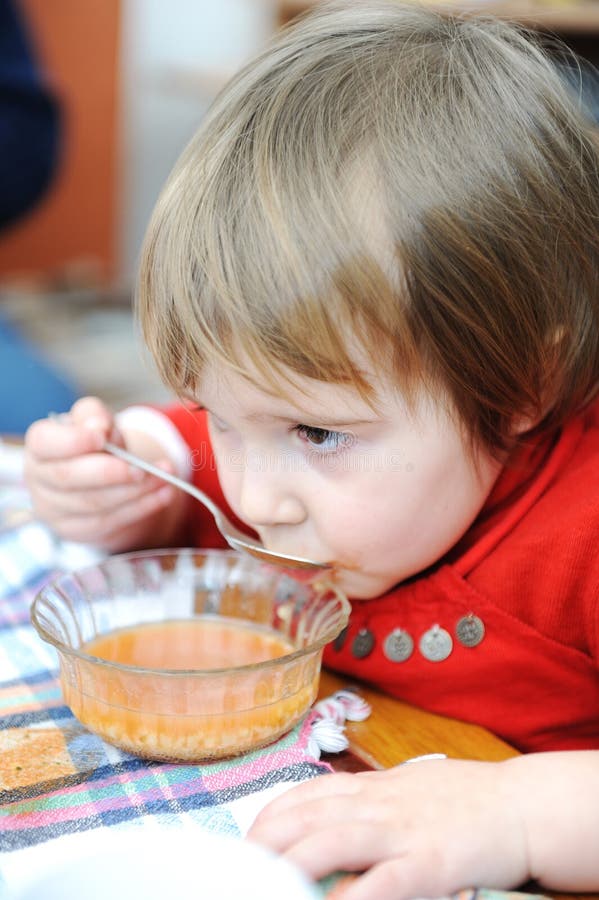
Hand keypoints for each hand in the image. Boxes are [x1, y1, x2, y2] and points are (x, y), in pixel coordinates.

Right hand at [24, 396, 182, 550]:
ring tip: (165, 478)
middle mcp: (38, 479)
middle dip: (110, 473)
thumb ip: (95, 416)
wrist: (106, 478)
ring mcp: (53, 510)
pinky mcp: (75, 530)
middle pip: (69, 478)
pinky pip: (109, 522)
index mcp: (39, 446)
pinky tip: (163, 495)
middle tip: (142, 468)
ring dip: (134, 492)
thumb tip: (99, 426)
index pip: (44, 443)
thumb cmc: (99, 445)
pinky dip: (140, 508)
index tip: (102, 436)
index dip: (72, 441)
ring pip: (93, 504)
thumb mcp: (99, 422)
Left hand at [248, 758, 529, 899]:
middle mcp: (378, 804)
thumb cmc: (463, 800)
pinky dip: (355, 896)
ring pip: (334, 839)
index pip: (306, 793)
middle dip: (268, 841)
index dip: (270, 815)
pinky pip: (384, 881)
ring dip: (293, 862)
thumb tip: (327, 816)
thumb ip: (368, 801)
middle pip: (307, 815)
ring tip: (264, 883)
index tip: (246, 838)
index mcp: (372, 787)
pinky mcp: (431, 862)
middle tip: (238, 868)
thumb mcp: (407, 789)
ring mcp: (402, 831)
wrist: (520, 805)